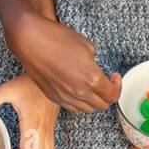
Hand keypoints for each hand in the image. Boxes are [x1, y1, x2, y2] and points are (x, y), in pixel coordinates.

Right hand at [5, 12, 121, 112]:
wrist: (30, 40)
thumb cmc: (57, 38)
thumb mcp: (86, 45)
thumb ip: (95, 63)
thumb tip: (93, 68)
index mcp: (92, 78)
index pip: (112, 94)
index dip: (117, 86)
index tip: (114, 77)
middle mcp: (80, 92)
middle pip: (102, 105)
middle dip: (108, 95)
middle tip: (106, 83)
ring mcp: (65, 97)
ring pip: (87, 109)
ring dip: (94, 100)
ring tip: (91, 87)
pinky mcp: (53, 97)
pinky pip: (72, 107)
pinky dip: (79, 102)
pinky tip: (78, 90)